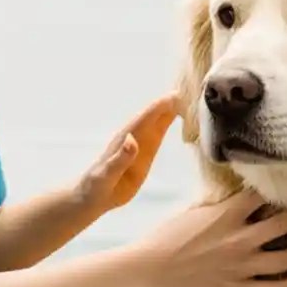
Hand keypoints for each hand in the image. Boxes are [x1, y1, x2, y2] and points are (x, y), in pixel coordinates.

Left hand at [73, 93, 179, 214]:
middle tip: (193, 90)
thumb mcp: (106, 174)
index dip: (161, 105)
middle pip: (155, 113)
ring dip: (173, 108)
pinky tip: (182, 115)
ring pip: (159, 120)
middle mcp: (135, 136)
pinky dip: (170, 121)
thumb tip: (132, 140)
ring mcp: (142, 142)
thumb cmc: (96, 185)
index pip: (146, 117)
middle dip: (171, 101)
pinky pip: (160, 132)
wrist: (93, 196)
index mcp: (126, 138)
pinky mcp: (146, 152)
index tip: (178, 95)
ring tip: (191, 96)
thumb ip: (120, 159)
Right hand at [135, 190, 286, 286]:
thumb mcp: (195, 211)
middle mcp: (239, 240)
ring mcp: (242, 267)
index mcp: (227, 215)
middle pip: (286, 223)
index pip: (264, 196)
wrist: (151, 270)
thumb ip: (221, 205)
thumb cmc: (166, 237)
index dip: (280, 190)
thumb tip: (242, 197)